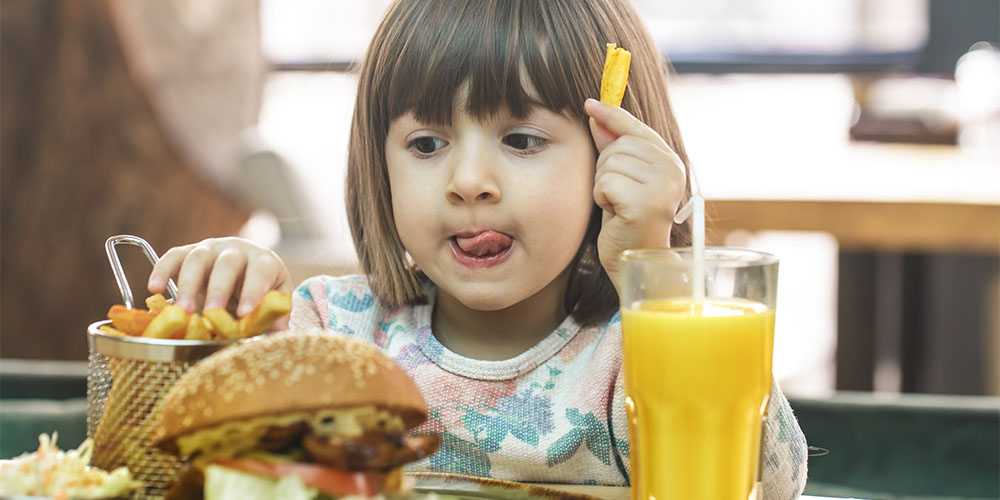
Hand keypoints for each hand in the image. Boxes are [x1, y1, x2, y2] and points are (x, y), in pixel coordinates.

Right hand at [147, 237, 291, 323]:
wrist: (245, 267)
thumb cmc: (262, 287)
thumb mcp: (274, 298)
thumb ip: (276, 316)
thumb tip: (280, 335)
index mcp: (263, 261)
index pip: (260, 272)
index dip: (253, 291)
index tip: (245, 314)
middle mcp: (237, 249)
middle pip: (227, 264)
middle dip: (218, 290)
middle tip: (212, 315)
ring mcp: (211, 247)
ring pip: (197, 259)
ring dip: (188, 285)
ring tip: (181, 311)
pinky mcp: (189, 251)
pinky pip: (173, 256)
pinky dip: (162, 270)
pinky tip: (153, 290)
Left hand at [584, 98, 686, 290]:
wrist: (635, 261)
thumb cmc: (626, 223)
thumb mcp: (620, 180)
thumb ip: (613, 148)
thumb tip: (597, 116)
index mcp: (670, 162)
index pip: (636, 128)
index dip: (612, 115)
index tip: (589, 103)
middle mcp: (672, 170)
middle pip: (618, 145)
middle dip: (605, 169)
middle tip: (615, 195)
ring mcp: (662, 186)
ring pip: (609, 164)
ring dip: (602, 186)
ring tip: (617, 206)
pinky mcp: (646, 202)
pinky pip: (605, 183)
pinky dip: (601, 199)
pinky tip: (615, 214)